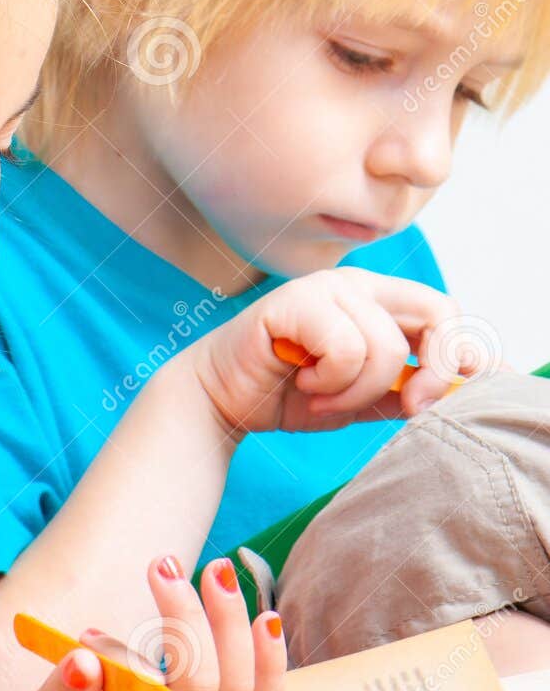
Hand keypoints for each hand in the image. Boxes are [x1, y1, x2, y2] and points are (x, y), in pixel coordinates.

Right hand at [190, 267, 464, 434]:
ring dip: (358, 391)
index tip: (442, 400)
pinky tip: (302, 382)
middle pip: (437, 313)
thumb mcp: (365, 398)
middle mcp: (358, 283)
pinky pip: (346, 349)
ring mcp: (327, 287)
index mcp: (380, 299)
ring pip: (387, 346)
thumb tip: (468, 391)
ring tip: (322, 396)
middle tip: (405, 407)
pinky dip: (330, 382)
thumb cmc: (289, 394)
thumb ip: (410, 390)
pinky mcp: (296, 301)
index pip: (447, 313)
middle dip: (432, 372)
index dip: (461, 357)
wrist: (222, 399)